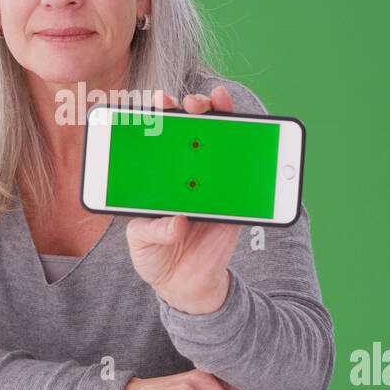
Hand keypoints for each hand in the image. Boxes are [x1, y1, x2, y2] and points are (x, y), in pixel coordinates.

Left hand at [124, 87, 242, 314]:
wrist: (184, 287)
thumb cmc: (156, 256)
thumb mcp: (141, 243)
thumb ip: (153, 231)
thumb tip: (177, 221)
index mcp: (158, 179)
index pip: (158, 139)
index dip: (158, 117)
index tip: (157, 102)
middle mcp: (186, 175)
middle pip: (191, 132)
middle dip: (193, 108)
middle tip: (191, 103)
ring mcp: (212, 185)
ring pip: (220, 144)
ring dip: (223, 119)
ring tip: (219, 104)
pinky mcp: (235, 202)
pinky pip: (244, 177)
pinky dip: (249, 158)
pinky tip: (248, 140)